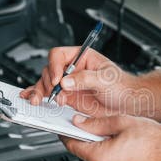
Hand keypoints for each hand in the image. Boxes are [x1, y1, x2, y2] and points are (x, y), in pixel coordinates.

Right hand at [20, 47, 140, 116]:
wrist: (127, 105)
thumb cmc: (122, 87)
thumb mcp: (105, 79)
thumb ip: (84, 79)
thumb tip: (65, 81)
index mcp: (81, 57)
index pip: (59, 55)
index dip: (55, 66)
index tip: (58, 79)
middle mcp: (72, 69)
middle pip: (49, 70)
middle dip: (46, 82)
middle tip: (51, 93)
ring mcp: (68, 84)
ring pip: (46, 84)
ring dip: (40, 91)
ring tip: (38, 101)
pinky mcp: (67, 98)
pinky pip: (49, 96)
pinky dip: (40, 97)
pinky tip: (32, 98)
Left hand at [61, 115, 160, 160]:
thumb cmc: (155, 140)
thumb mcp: (121, 122)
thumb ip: (95, 123)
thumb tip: (80, 122)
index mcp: (102, 158)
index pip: (73, 146)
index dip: (66, 134)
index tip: (63, 128)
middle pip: (88, 154)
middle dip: (90, 140)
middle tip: (98, 127)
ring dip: (104, 150)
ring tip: (120, 138)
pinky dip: (116, 160)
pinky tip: (127, 149)